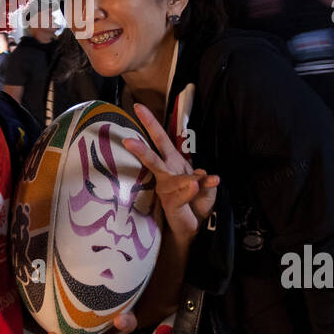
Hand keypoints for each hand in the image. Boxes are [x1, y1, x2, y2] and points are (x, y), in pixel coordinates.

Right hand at [123, 102, 218, 241]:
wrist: (196, 226)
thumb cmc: (197, 201)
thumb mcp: (206, 187)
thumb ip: (204, 180)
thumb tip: (198, 174)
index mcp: (174, 162)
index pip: (161, 139)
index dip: (150, 123)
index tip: (138, 107)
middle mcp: (167, 173)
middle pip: (154, 156)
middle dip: (141, 148)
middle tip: (128, 141)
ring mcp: (166, 189)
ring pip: (170, 180)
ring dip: (182, 181)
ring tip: (193, 182)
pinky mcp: (171, 204)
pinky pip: (180, 197)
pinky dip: (191, 192)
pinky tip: (197, 188)